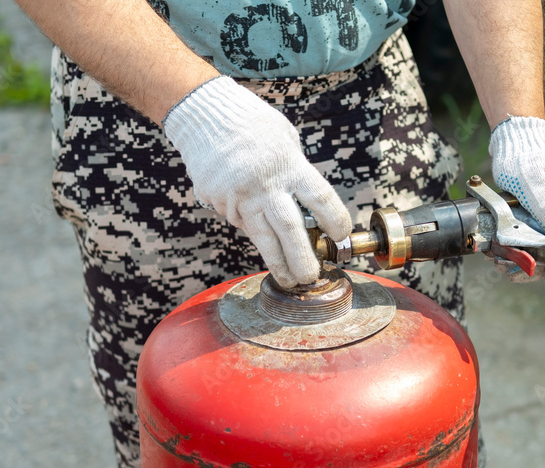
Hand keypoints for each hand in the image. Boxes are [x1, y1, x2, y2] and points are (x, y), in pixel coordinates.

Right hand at [163, 76, 351, 287]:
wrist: (204, 112)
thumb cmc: (252, 124)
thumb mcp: (286, 140)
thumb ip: (297, 172)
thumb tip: (309, 208)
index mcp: (289, 164)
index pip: (320, 198)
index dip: (335, 220)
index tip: (340, 236)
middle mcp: (264, 183)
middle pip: (290, 230)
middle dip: (302, 259)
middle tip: (311, 278)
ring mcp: (237, 194)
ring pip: (261, 237)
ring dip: (276, 262)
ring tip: (288, 279)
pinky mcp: (216, 199)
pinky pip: (237, 219)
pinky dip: (247, 222)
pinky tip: (246, 208)